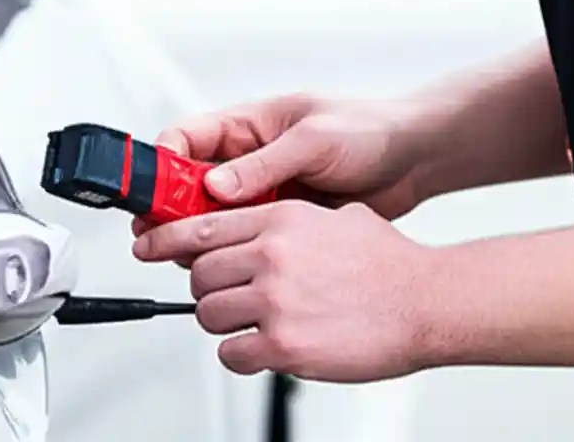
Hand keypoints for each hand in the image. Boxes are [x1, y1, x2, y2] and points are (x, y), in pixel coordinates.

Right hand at [133, 93, 429, 243]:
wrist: (415, 161)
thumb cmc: (370, 132)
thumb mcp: (315, 140)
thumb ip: (265, 164)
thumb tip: (216, 185)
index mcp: (249, 125)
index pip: (187, 139)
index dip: (162, 163)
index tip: (153, 191)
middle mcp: (249, 158)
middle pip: (189, 184)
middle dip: (169, 210)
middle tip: (156, 237)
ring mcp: (263, 191)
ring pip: (213, 216)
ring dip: (197, 235)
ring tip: (189, 258)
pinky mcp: (280, 221)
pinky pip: (243, 238)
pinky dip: (230, 253)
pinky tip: (227, 269)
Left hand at [133, 200, 437, 381]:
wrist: (427, 302)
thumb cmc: (391, 265)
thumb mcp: (337, 218)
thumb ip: (295, 220)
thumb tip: (264, 228)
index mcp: (281, 220)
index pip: (200, 227)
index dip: (165, 240)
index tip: (146, 245)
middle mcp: (271, 255)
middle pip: (198, 274)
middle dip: (208, 290)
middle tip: (228, 297)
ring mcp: (275, 301)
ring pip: (208, 314)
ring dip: (224, 324)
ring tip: (253, 326)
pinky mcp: (283, 344)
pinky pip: (232, 354)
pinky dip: (241, 356)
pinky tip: (263, 351)